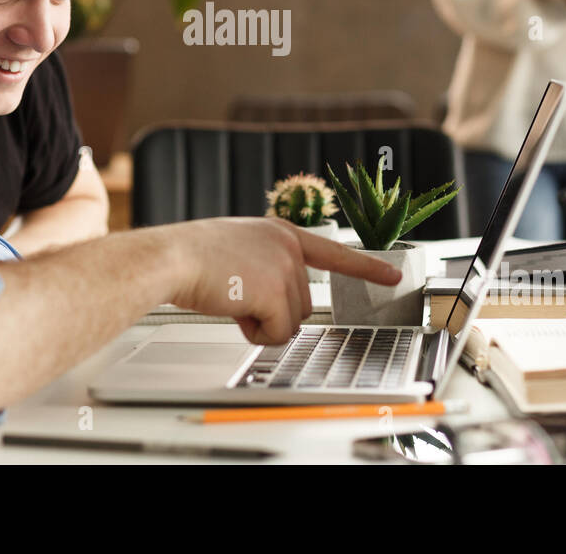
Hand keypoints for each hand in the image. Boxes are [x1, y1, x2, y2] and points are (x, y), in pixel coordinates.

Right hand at [164, 217, 401, 344]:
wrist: (172, 258)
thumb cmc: (193, 256)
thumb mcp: (239, 248)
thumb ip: (266, 264)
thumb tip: (277, 302)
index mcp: (282, 233)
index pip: (334, 252)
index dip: (366, 267)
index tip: (392, 275)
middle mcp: (289, 247)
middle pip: (303, 303)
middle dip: (272, 310)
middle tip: (237, 293)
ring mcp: (285, 268)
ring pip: (291, 321)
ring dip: (261, 321)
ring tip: (230, 296)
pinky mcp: (275, 292)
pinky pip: (276, 333)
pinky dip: (253, 331)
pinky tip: (232, 308)